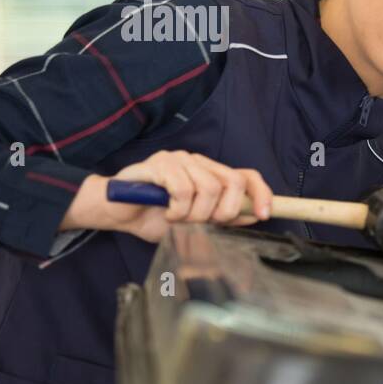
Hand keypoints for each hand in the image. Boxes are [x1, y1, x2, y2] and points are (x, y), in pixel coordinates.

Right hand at [60, 150, 274, 243]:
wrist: (118, 213)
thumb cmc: (156, 217)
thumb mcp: (195, 223)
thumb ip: (223, 218)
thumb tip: (253, 215)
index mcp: (212, 174)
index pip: (247, 176)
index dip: (261, 194)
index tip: (264, 214)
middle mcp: (200, 163)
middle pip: (232, 183)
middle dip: (223, 212)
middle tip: (202, 223)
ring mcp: (180, 160)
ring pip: (208, 189)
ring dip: (195, 215)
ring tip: (178, 219)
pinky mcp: (160, 163)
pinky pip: (183, 189)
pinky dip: (177, 210)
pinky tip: (167, 213)